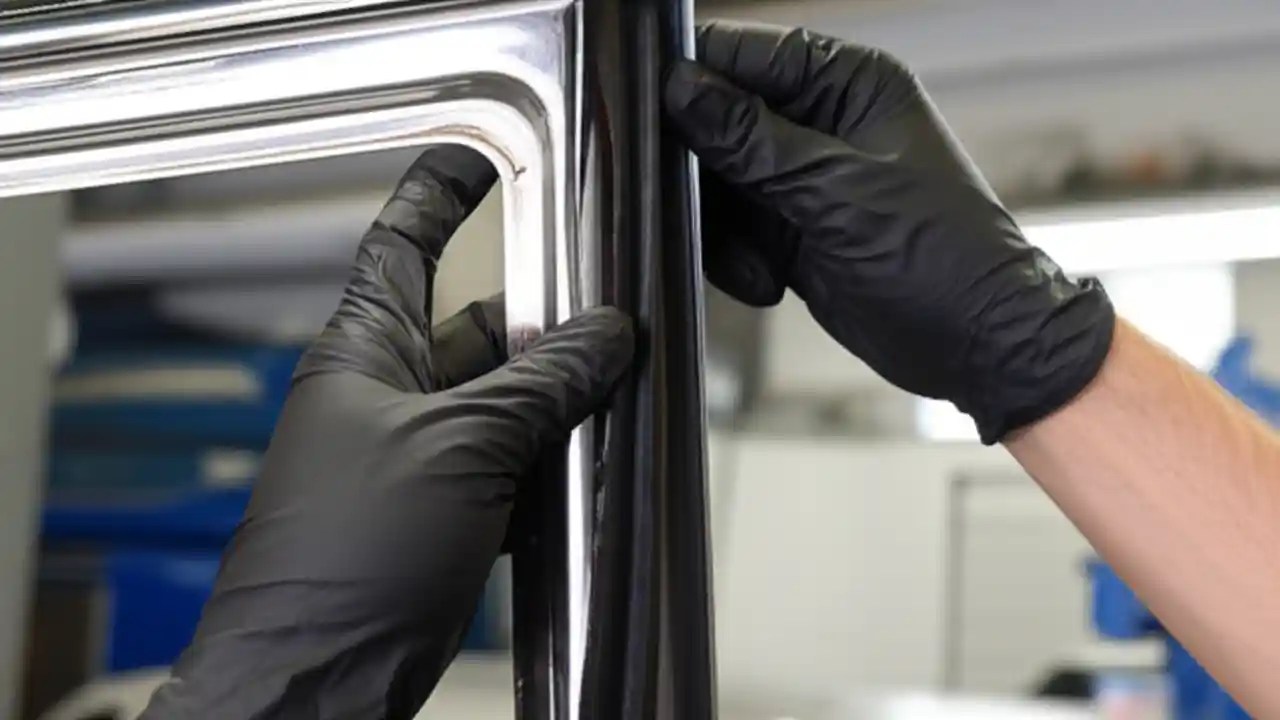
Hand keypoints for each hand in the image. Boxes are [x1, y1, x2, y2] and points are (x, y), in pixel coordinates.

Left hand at [140, 147, 633, 718]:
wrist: (319, 681)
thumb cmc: (345, 559)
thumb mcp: (461, 448)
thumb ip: (541, 383)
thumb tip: (605, 334)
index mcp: (363, 352)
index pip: (403, 246)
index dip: (442, 195)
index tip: (481, 158)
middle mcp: (386, 396)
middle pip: (478, 329)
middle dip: (541, 325)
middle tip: (606, 318)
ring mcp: (415, 457)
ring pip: (501, 401)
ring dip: (552, 401)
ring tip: (608, 394)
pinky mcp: (440, 512)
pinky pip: (506, 464)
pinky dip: (545, 462)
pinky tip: (582, 468)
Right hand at [664, 23, 1114, 442]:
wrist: (977, 345)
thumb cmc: (941, 258)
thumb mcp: (838, 194)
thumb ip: (753, 142)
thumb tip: (683, 89)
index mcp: (849, 83)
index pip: (748, 54)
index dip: (694, 79)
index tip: (652, 116)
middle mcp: (822, 120)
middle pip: (717, 120)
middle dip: (703, 174)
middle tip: (697, 213)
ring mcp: (803, 176)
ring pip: (714, 181)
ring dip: (719, 230)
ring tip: (756, 267)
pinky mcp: (790, 227)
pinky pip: (728, 228)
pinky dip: (733, 259)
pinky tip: (767, 284)